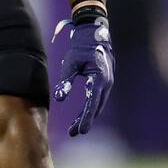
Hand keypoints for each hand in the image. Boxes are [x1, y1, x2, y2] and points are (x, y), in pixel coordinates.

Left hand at [52, 8, 114, 136]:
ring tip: (74, 129)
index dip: (86, 118)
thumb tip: (59, 98)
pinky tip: (80, 116)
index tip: (81, 131)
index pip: (92, 102)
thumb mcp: (70, 62)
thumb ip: (66, 80)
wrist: (94, 34)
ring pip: (97, 105)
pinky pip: (97, 99)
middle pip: (96, 107)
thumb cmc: (81, 47)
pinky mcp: (103, 83)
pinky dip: (89, 109)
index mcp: (99, 77)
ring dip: (87, 117)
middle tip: (73, 133)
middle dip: (85, 121)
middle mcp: (106, 82)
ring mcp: (107, 83)